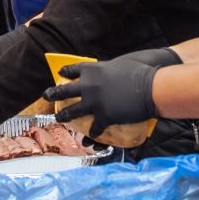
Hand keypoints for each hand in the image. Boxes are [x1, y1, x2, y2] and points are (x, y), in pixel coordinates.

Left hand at [44, 48, 181, 130]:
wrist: (152, 87)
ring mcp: (94, 102)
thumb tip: (109, 73)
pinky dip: (94, 133)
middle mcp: (88, 86)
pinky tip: (93, 136)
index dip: (65, 72)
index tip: (60, 75)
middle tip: (46, 95)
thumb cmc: (141, 70)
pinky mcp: (104, 117)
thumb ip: (109, 70)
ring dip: (64, 116)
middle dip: (53, 93)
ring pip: (71, 112)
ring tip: (59, 118)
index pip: (73, 69)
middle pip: (65, 91)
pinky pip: (94, 128)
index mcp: (93, 70)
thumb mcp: (121, 63)